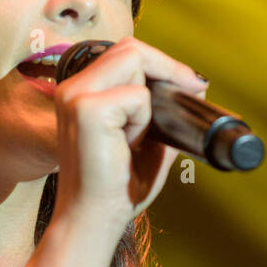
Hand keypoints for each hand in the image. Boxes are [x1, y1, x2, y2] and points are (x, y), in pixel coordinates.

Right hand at [52, 36, 205, 239]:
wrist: (94, 220)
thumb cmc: (115, 188)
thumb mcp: (147, 141)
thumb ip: (164, 111)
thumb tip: (194, 84)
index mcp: (81, 92)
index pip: (125, 53)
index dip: (161, 63)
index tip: (189, 84)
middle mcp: (73, 88)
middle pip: (130, 47)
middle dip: (167, 67)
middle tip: (189, 91)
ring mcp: (76, 96)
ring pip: (134, 60)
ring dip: (150, 96)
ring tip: (139, 134)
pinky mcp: (87, 110)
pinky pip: (137, 97)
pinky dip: (143, 120)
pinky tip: (128, 145)